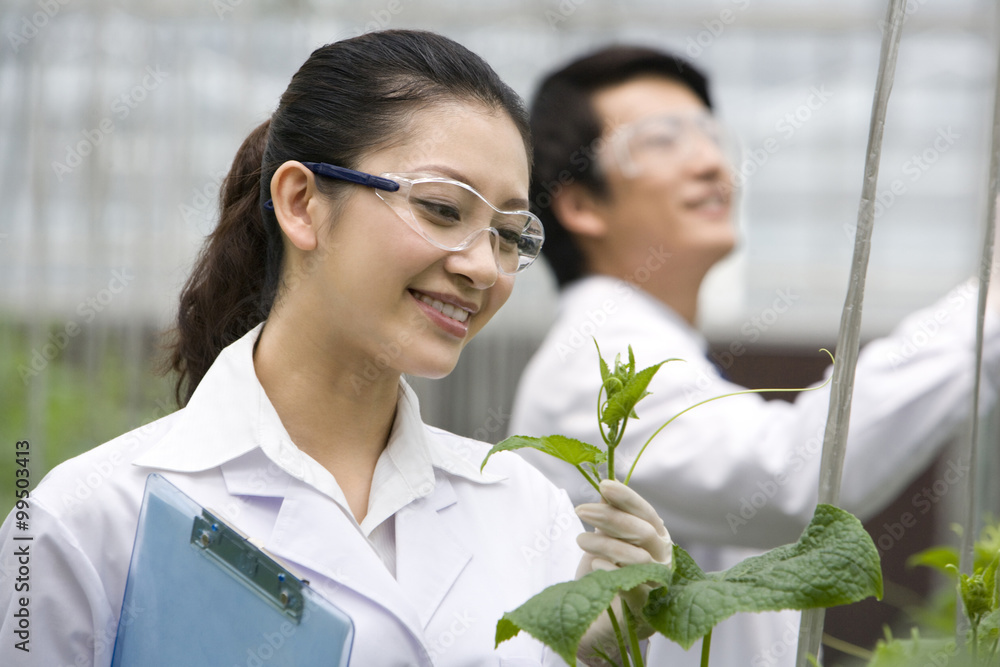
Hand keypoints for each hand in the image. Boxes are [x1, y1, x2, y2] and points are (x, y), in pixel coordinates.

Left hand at [574, 479, 671, 664]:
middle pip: (643, 532)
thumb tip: (605, 487)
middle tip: (580, 510)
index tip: (603, 485)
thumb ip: (610, 517)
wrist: (596, 621)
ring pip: (639, 558)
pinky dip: (614, 573)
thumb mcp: (605, 541)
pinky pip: (635, 590)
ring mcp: (658, 587)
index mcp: (657, 540)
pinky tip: (596, 564)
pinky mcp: (645, 613)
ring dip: (606, 544)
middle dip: (611, 517)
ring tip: (579, 540)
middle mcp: (664, 561)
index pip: (647, 514)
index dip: (627, 498)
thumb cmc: (604, 576)